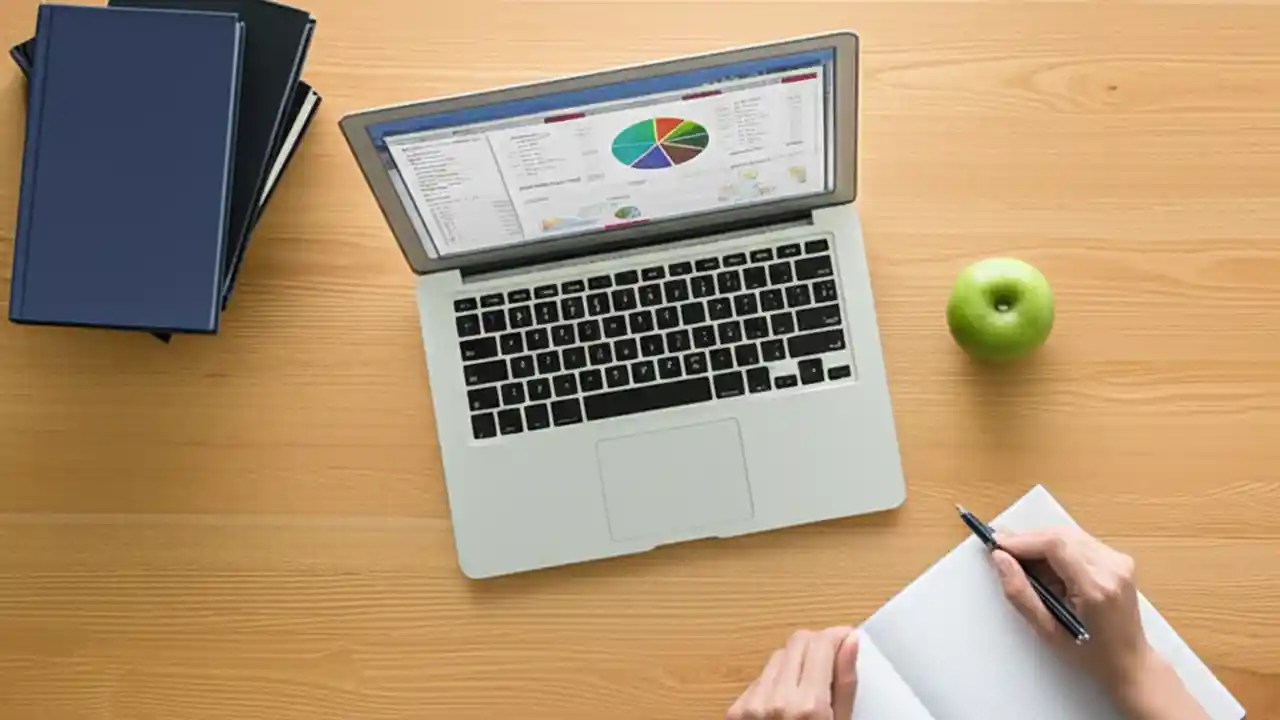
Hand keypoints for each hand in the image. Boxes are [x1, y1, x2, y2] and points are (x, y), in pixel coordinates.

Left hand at [726, 627, 858, 719]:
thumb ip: (845, 685)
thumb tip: (850, 642)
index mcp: (810, 707)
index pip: (821, 644)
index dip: (836, 636)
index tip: (846, 639)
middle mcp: (777, 700)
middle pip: (797, 642)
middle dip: (817, 644)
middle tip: (831, 659)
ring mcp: (752, 705)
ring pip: (777, 657)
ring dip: (795, 662)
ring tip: (809, 687)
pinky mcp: (735, 711)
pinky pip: (759, 680)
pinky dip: (775, 682)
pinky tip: (786, 704)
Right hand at [993, 528, 1206, 719]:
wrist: (1129, 662)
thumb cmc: (1091, 654)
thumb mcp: (1047, 631)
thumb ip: (1021, 593)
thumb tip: (1000, 559)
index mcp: (1096, 587)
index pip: (1055, 544)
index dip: (1022, 540)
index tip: (997, 544)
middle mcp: (1112, 568)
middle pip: (1061, 535)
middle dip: (1029, 541)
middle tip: (1004, 553)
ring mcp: (1119, 562)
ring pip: (1069, 536)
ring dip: (1042, 544)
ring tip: (1024, 564)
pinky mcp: (1119, 560)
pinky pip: (1080, 542)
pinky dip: (1058, 549)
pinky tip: (1048, 568)